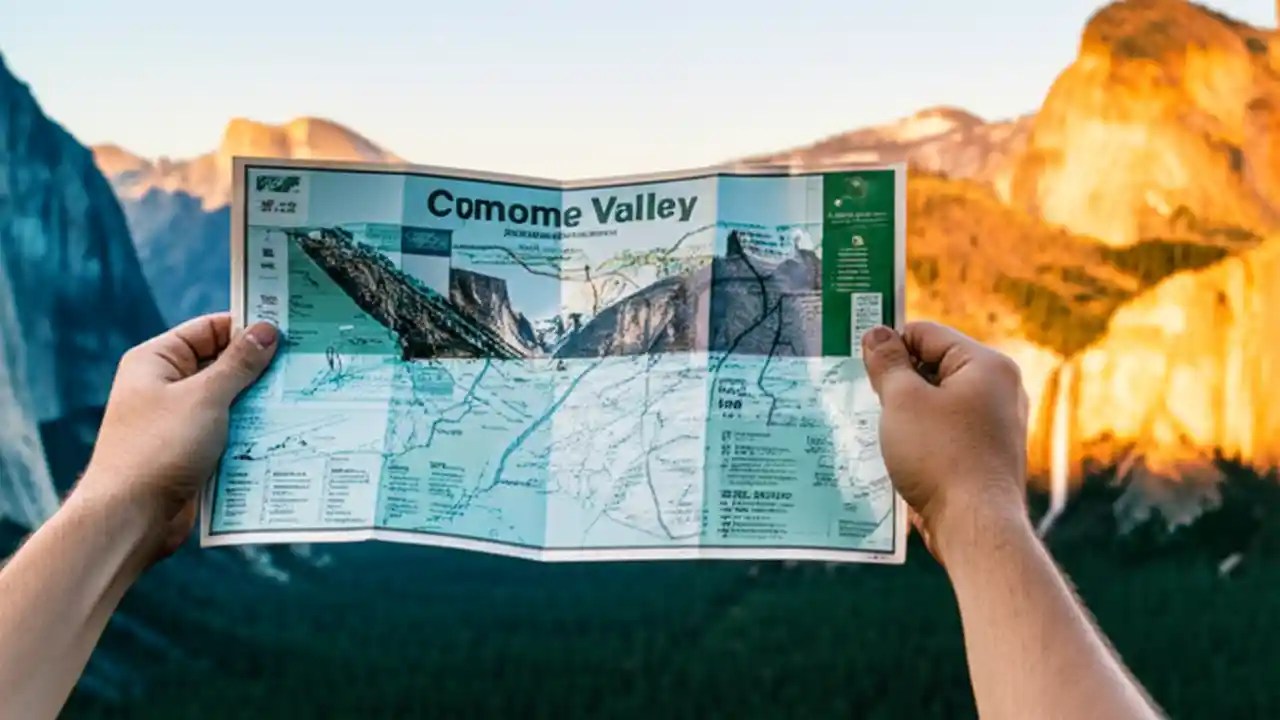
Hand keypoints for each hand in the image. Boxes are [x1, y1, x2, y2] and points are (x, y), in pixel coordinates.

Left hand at [76, 313, 278, 561]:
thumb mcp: (205, 398)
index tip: (289, 331)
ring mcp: (180, 420)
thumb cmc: (158, 449)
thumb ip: (239, 364)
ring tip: (301, 399)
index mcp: (156, 361)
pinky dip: (252, 432)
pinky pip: (229, 432)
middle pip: (222, 365)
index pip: (209, 329)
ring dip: (259, 403)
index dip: (246, 328)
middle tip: (303, 366)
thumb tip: (267, 331)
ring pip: (230, 401)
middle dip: (260, 368)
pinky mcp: (192, 451)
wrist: (130, 517)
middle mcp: (166, 386)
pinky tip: (284, 432)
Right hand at [860, 322, 1028, 562]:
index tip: (861, 367)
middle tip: (869, 402)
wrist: (975, 527)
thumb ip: (887, 363)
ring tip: (883, 431)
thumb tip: (876, 334)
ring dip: (906, 413)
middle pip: (934, 367)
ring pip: (938, 402)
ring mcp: (996, 424)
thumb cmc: (940, 457)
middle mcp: (999, 389)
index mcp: (986, 365)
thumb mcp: (902, 402)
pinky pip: (947, 431)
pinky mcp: (987, 454)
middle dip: (897, 383)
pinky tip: (900, 455)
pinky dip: (922, 436)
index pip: (925, 334)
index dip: (889, 346)